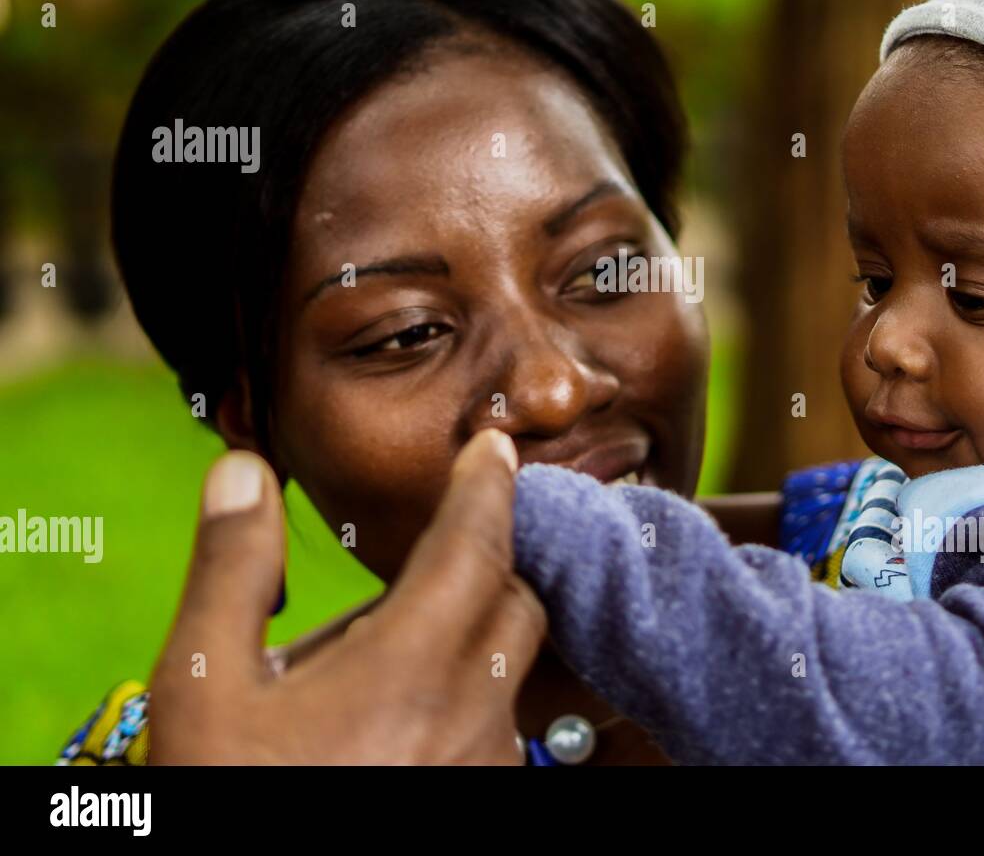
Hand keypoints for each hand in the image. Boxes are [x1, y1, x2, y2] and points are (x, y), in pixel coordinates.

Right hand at [148, 429, 542, 764]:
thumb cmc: (230, 799)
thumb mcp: (204, 689)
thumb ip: (230, 571)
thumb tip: (243, 472)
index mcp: (409, 667)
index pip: (476, 545)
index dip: (489, 485)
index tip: (498, 447)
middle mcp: (471, 715)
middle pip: (511, 600)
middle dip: (480, 564)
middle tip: (409, 570)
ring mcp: (489, 767)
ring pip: (507, 668)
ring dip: (466, 639)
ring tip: (378, 669)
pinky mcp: (490, 803)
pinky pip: (501, 726)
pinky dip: (466, 698)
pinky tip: (398, 726)